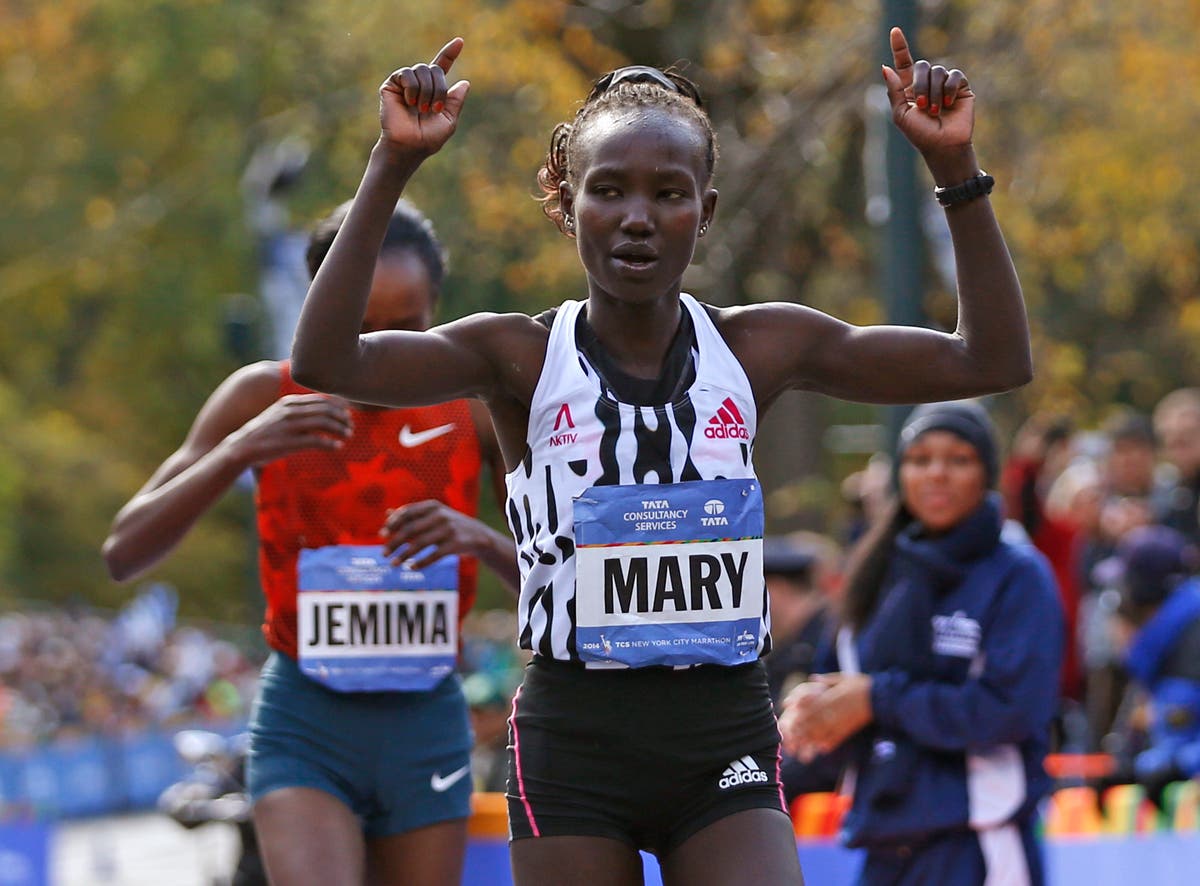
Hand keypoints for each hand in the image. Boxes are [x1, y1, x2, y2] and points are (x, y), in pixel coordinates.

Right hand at [225, 394, 351, 467]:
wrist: (242, 447)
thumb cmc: (265, 433)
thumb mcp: (281, 415)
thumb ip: (299, 411)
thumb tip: (323, 414)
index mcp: (290, 402)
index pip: (321, 399)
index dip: (339, 405)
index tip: (348, 413)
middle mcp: (290, 410)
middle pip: (326, 409)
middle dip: (342, 417)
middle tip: (350, 425)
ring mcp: (290, 426)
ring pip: (324, 422)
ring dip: (340, 429)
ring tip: (348, 435)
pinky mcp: (289, 442)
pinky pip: (317, 440)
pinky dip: (330, 443)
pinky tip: (337, 447)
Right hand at [378, 38, 470, 157]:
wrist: (409, 146)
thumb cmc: (428, 138)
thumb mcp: (449, 120)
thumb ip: (456, 101)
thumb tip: (465, 82)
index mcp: (434, 90)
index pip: (442, 67)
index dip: (450, 53)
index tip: (460, 41)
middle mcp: (419, 84)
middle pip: (435, 69)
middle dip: (439, 88)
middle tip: (435, 109)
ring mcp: (405, 83)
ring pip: (422, 69)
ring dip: (427, 91)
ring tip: (422, 109)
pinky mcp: (392, 84)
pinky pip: (407, 73)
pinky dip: (413, 88)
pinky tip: (410, 102)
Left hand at [380, 499, 489, 567]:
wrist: (478, 535)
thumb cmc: (449, 525)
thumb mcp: (433, 515)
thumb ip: (412, 514)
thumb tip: (387, 514)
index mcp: (433, 506)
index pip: (407, 512)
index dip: (393, 523)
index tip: (382, 535)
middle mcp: (440, 515)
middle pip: (411, 529)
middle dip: (395, 542)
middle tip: (384, 553)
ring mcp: (449, 530)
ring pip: (420, 544)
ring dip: (404, 555)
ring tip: (393, 564)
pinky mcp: (455, 544)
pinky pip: (433, 555)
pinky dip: (421, 562)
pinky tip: (411, 567)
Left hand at [780, 673, 873, 759]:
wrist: (880, 698)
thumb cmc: (861, 685)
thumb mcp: (843, 678)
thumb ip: (826, 680)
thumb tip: (812, 678)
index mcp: (830, 697)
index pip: (810, 704)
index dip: (798, 709)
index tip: (789, 712)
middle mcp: (832, 711)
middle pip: (812, 721)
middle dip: (800, 728)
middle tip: (789, 734)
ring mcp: (840, 722)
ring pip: (821, 732)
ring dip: (810, 740)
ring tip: (800, 746)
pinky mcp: (848, 729)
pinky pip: (836, 739)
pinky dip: (827, 744)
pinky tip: (821, 749)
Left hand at [881, 27, 974, 170]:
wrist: (943, 145)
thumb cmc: (920, 134)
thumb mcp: (901, 114)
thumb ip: (894, 90)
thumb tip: (885, 66)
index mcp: (909, 89)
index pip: (904, 63)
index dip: (899, 47)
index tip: (895, 31)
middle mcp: (926, 83)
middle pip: (921, 65)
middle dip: (919, 84)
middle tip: (922, 106)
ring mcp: (944, 84)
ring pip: (938, 70)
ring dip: (934, 92)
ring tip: (935, 111)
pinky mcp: (960, 86)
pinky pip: (954, 75)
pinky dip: (949, 89)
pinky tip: (949, 104)